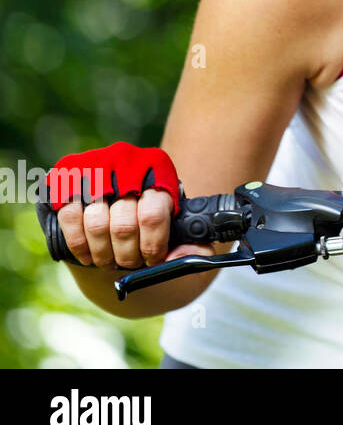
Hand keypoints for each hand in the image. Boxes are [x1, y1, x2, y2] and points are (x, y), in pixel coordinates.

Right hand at [42, 141, 187, 268]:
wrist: (120, 187)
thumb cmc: (154, 212)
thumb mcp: (180, 221)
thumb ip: (194, 243)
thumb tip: (185, 257)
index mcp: (159, 168)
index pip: (152, 215)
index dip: (152, 245)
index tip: (153, 259)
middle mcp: (126, 161)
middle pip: (123, 225)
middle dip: (127, 255)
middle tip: (130, 263)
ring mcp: (95, 166)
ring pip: (95, 224)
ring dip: (103, 254)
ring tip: (111, 261)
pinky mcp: (66, 176)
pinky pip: (68, 218)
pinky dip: (79, 244)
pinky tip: (89, 255)